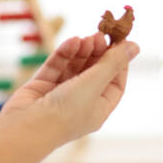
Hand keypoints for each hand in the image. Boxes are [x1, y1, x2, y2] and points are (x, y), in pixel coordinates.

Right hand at [0, 32, 138, 143]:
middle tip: (99, 34)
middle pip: (95, 72)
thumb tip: (135, 46)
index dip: (119, 62)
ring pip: (75, 67)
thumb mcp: (95, 84)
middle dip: (98, 52)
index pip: (115, 82)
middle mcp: (81, 102)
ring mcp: (60, 94)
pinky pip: (56, 66)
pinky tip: (72, 42)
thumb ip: (113, 63)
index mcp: (98, 109)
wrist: (27, 127)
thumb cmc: (66, 112)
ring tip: (86, 38)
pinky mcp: (42, 87)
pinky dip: (64, 54)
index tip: (121, 41)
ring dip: (82, 51)